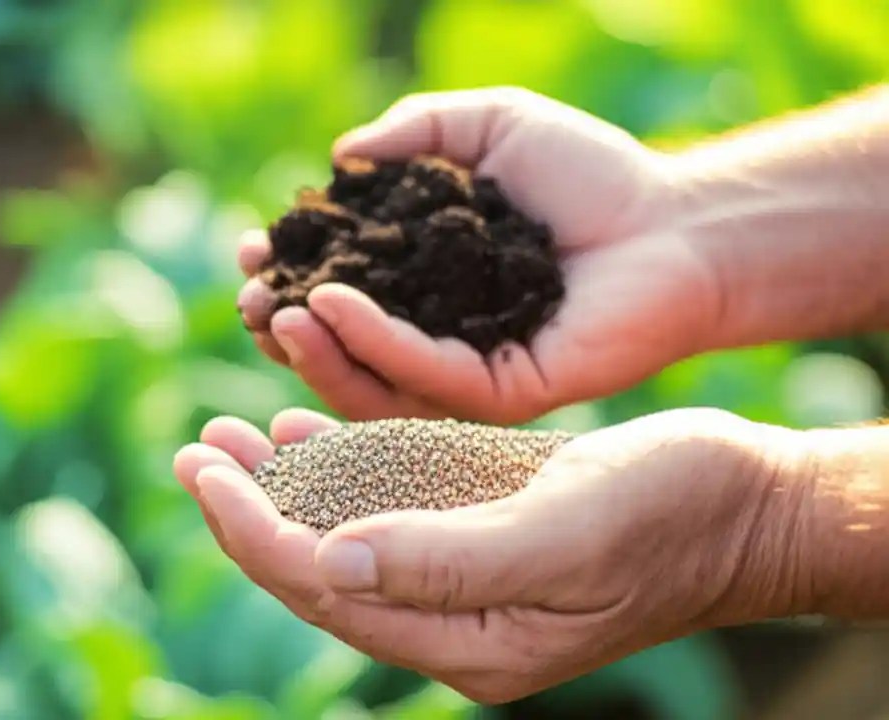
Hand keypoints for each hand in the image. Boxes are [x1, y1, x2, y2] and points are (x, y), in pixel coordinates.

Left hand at [173, 408, 805, 703]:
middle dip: (250, 511)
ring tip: (227, 434)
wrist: (749, 501)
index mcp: (466, 641)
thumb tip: (326, 563)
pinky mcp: (484, 529)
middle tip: (194, 450)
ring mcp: (469, 575)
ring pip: (348, 534)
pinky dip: (342, 469)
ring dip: (284, 487)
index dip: (253, 533)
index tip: (203, 473)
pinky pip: (391, 507)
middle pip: (320, 568)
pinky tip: (304, 432)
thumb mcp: (560, 535)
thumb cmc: (672, 515)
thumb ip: (444, 561)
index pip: (325, 593)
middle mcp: (457, 618)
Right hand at [239, 88, 723, 423]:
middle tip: (248, 299)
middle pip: (342, 348)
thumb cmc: (587, 173)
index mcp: (423, 284)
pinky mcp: (499, 397)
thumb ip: (417, 133)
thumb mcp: (489, 127)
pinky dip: (370, 343)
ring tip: (274, 313)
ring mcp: (465, 374)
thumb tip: (341, 156)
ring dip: (315, 348)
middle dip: (283, 326)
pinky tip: (331, 307)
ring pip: (370, 379)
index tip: (250, 248)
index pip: (338, 290)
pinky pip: (422, 376)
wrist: (674, 221)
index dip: (288, 272)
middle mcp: (435, 336)